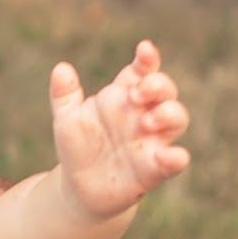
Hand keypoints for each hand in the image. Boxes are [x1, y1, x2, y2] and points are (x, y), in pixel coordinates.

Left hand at [50, 40, 189, 221]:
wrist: (78, 188)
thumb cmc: (78, 147)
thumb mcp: (67, 120)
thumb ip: (64, 95)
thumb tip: (60, 68)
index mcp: (124, 96)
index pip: (142, 71)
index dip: (147, 59)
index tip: (144, 50)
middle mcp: (144, 114)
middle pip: (165, 91)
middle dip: (158, 86)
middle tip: (136, 94)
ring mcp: (152, 140)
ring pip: (177, 119)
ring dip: (169, 115)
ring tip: (148, 122)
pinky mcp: (155, 169)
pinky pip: (175, 161)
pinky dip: (175, 157)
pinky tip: (165, 156)